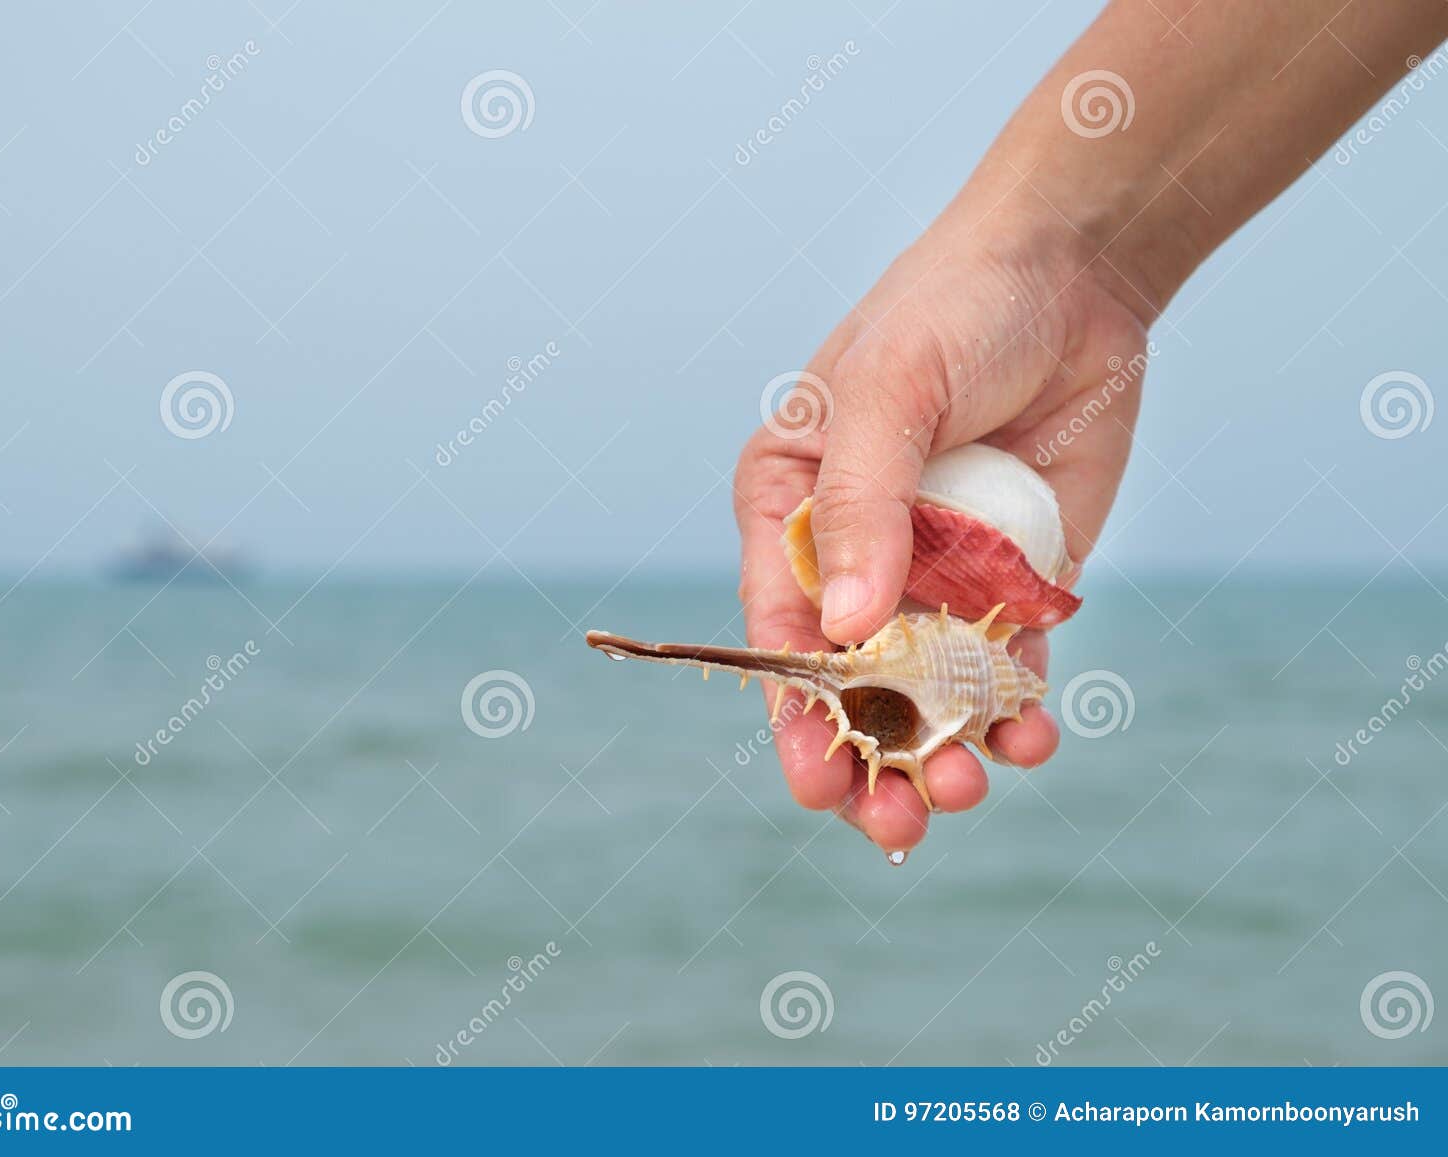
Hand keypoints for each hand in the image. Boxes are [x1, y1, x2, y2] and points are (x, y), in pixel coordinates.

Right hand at [734, 205, 1148, 855]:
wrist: (1077, 271)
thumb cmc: (955, 306)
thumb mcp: (890, 390)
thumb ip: (864, 506)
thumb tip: (844, 632)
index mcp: (789, 506)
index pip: (779, 627)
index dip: (794, 714)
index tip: (820, 785)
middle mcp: (854, 553)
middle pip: (848, 683)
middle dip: (869, 758)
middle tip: (898, 824)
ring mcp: (935, 574)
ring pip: (926, 695)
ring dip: (941, 752)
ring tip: (970, 788)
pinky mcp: (1010, 585)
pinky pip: (1005, 669)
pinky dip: (1013, 713)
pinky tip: (1031, 737)